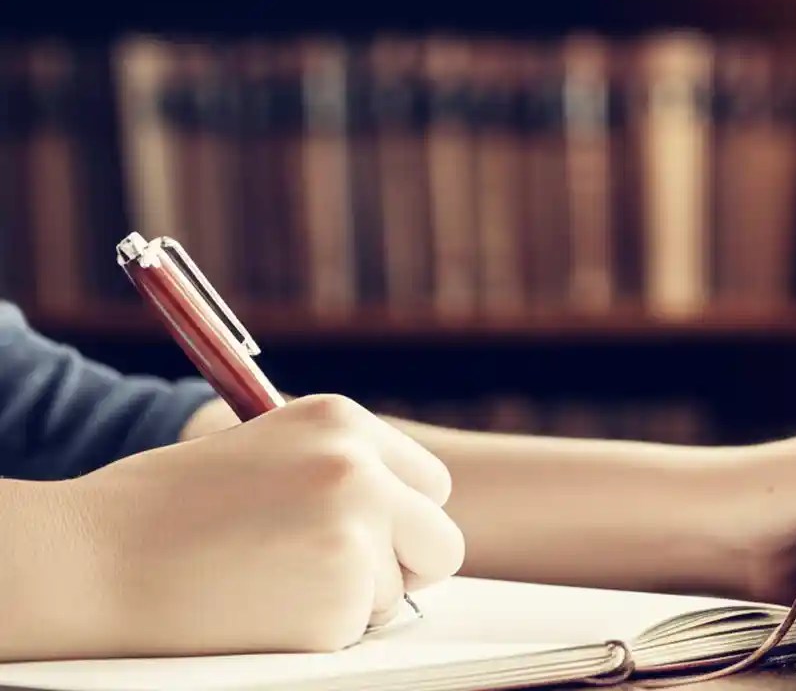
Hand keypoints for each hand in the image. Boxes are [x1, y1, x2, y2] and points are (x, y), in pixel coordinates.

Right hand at [66, 394, 462, 657]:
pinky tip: (258, 608)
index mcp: (342, 422)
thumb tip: (409, 517)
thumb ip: (341, 471)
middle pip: (442, 541)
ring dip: (350, 601)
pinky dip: (319, 634)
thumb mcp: (267, 452)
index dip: (402, 519)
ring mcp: (355, 535)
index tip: (363, 533)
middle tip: (337, 574)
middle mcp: (359, 470)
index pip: (432, 484)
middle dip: (404, 566)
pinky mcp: (338, 603)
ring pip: (397, 593)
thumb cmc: (169, 510)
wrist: (91, 560)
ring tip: (267, 580)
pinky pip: (357, 632)